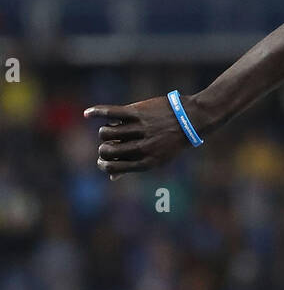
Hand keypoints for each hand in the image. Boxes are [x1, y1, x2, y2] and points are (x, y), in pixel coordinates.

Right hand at [84, 94, 205, 178]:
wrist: (189, 120)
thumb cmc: (170, 142)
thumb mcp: (156, 159)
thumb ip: (133, 166)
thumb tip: (112, 176)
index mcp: (146, 162)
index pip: (114, 167)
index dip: (104, 164)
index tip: (102, 159)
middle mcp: (142, 147)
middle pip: (107, 149)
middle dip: (103, 148)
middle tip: (108, 143)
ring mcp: (139, 129)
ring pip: (106, 132)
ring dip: (105, 131)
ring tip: (112, 129)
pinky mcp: (136, 112)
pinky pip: (110, 112)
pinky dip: (96, 112)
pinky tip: (87, 114)